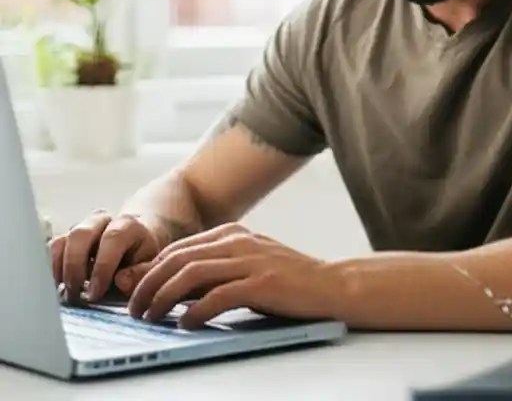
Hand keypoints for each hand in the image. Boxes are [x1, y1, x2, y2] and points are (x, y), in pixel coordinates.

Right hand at [48, 212, 166, 303]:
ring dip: (60, 270)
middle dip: (75, 267)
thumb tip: (120, 281)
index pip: (111, 239)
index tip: (96, 293)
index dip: (102, 267)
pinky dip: (52, 269)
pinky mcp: (66, 238)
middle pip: (80, 235)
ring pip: (62, 242)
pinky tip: (60, 287)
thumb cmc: (141, 258)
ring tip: (67, 293)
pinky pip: (52, 249)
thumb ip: (141, 274)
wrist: (135, 242)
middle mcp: (102, 221)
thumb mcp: (151, 266)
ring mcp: (82, 228)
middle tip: (76, 294)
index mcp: (128, 225)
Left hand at [125, 223, 343, 328]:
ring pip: (190, 274)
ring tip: (151, 317)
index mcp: (231, 234)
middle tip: (135, 309)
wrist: (331, 285)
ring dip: (163, 297)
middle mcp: (238, 241)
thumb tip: (165, 287)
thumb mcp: (244, 268)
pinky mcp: (262, 283)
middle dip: (148, 285)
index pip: (177, 249)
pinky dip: (195, 311)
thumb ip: (210, 273)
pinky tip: (186, 323)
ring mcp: (251, 260)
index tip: (135, 294)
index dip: (149, 272)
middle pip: (177, 259)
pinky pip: (217, 296)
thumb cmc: (286, 281)